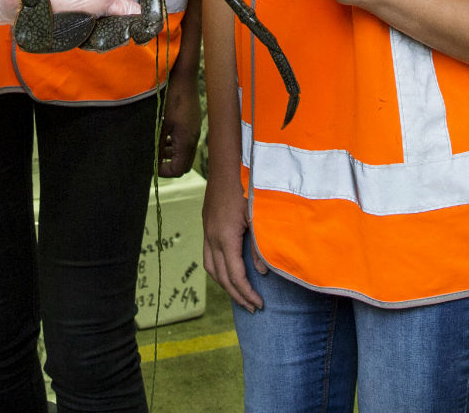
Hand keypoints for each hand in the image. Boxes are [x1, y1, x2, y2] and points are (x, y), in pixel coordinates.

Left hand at [158, 69, 200, 176]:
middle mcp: (193, 137)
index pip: (178, 169)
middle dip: (168, 165)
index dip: (163, 171)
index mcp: (186, 140)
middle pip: (184, 164)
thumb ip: (157, 144)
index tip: (151, 165)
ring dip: (171, 154)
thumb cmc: (169, 97)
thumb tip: (151, 160)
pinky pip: (185, 140)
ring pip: (184, 153)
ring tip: (156, 147)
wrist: (182, 75)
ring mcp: (194, 129)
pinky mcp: (192, 121)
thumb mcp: (160, 123)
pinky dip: (174, 144)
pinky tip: (163, 135)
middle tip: (153, 160)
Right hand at [203, 170, 264, 310]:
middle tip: (253, 308)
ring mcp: (207, 229)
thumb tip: (261, 273)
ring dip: (225, 284)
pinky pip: (208, 254)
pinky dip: (218, 269)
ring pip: (210, 266)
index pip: (234, 275)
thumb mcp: (258, 216)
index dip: (246, 293)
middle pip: (220, 276)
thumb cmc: (247, 184)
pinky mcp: (207, 223)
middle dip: (236, 294)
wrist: (227, 160)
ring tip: (240, 294)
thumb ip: (259, 246)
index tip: (259, 305)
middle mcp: (212, 236)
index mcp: (225, 237)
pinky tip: (230, 270)